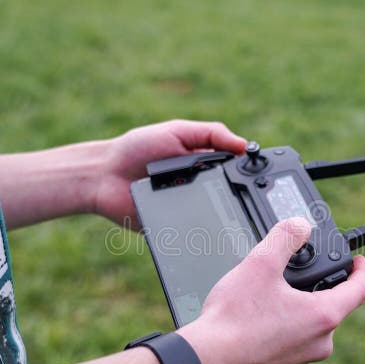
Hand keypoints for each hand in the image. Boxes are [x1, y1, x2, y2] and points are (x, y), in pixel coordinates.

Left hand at [94, 120, 246, 228]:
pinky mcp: (176, 228)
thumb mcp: (177, 131)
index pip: (236, 170)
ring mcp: (188, 208)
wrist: (103, 176)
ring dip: (218, 213)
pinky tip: (200, 223)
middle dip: (235, 195)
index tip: (261, 175)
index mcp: (205, 163)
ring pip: (215, 217)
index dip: (248, 173)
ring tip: (217, 207)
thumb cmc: (137, 148)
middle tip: (240, 193)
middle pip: (230, 195)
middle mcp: (200, 186)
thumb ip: (210, 134)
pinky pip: (193, 232)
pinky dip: (198, 229)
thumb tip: (244, 144)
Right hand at [177, 218, 364, 363]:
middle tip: (294, 275)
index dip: (362, 271)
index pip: (359, 290)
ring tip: (266, 299)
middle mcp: (318, 344)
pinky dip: (280, 331)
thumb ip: (284, 238)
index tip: (358, 262)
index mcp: (323, 317)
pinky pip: (290, 345)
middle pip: (330, 308)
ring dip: (296, 310)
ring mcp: (300, 362)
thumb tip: (300, 224)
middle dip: (316, 289)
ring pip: (308, 328)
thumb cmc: (233, 321)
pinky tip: (254, 324)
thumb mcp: (259, 264)